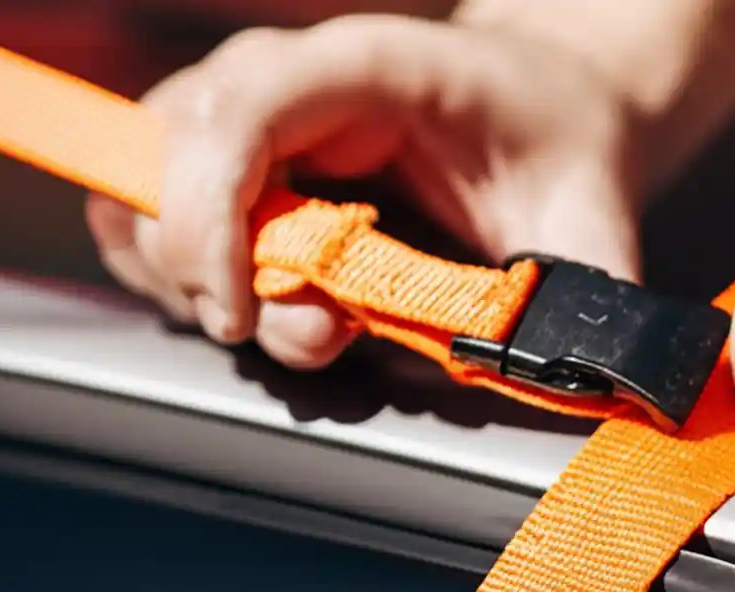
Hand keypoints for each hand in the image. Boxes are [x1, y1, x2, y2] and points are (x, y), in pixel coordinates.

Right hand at [86, 14, 640, 368]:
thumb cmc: (563, 142)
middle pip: (168, 153)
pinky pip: (163, 206)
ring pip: (144, 183)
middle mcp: (294, 76)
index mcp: (373, 66)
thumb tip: (574, 381)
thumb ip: (583, 294)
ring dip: (196, 278)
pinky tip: (269, 305)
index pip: (243, 113)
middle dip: (207, 267)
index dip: (211, 214)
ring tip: (310, 323)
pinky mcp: (248, 153)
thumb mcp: (591, 218)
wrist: (552, 102)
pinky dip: (191, 272)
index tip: (239, 312)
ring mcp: (259, 109)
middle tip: (314, 334)